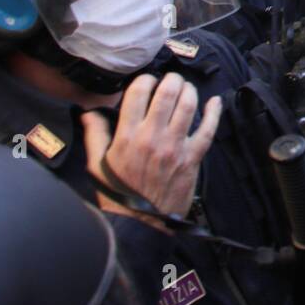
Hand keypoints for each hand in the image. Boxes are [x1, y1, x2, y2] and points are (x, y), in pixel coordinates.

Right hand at [82, 73, 221, 223]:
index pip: (138, 93)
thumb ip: (94, 135)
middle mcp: (152, 138)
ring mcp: (175, 148)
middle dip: (171, 79)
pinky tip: (215, 102)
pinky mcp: (192, 159)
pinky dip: (214, 113)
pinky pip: (208, 131)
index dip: (144, 80)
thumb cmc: (118, 195)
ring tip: (186, 88)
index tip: (147, 81)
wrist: (141, 225)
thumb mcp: (97, 165)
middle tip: (171, 80)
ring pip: (188, 106)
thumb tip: (88, 112)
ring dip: (189, 91)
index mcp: (127, 137)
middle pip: (167, 93)